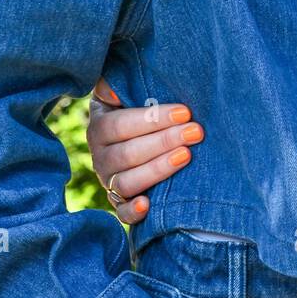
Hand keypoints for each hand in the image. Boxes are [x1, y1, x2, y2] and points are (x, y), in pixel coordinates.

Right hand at [88, 77, 203, 224]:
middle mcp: (100, 156)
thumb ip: (122, 84)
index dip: (151, 119)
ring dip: (157, 170)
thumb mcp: (130, 92)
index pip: (119, 125)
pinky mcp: (120, 204)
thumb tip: (116, 88)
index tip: (185, 111)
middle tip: (196, 132)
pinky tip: (149, 204)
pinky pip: (122, 213)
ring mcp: (109, 182)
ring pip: (126, 182)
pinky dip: (133, 211)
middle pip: (126, 154)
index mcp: (100, 126)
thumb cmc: (143, 109)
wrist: (141, 137)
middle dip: (163, 141)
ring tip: (186, 156)